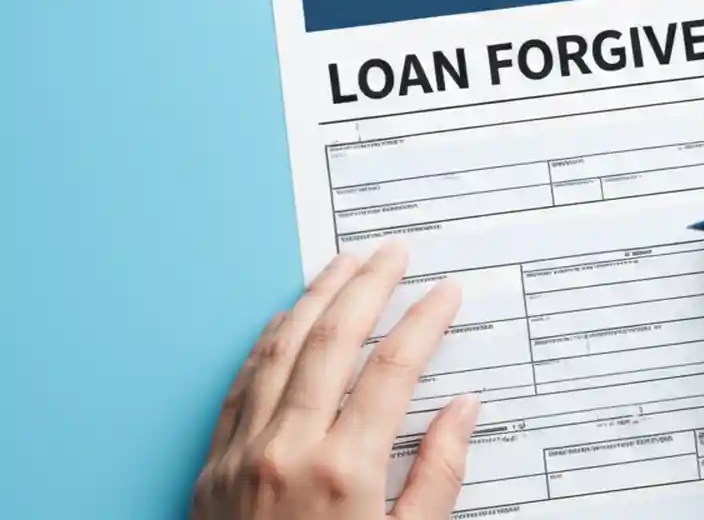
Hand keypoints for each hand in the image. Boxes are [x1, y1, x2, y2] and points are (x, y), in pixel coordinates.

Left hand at [192, 243, 478, 519]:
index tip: (444, 294)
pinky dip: (266, 343)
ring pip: (280, 351)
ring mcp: (243, 455)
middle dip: (368, 287)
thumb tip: (463, 410)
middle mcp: (288, 450)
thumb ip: (437, 477)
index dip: (424, 323)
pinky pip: (241, 386)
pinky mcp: (213, 468)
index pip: (393, 370)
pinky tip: (285, 319)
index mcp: (344, 471)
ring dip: (315, 299)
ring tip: (342, 264)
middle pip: (333, 342)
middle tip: (392, 253)